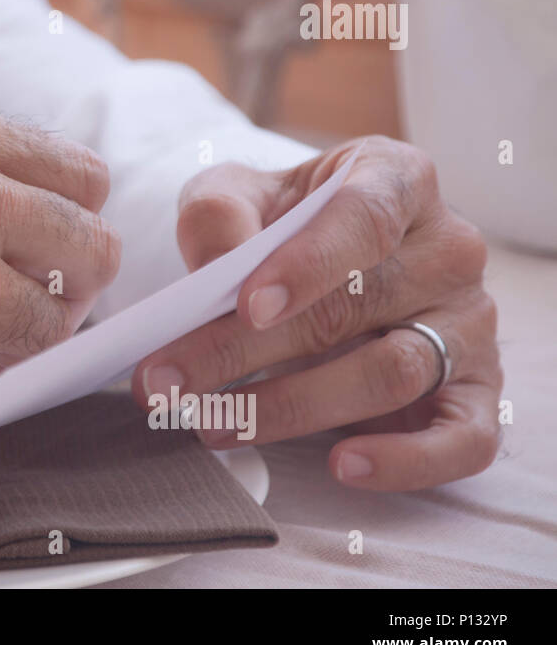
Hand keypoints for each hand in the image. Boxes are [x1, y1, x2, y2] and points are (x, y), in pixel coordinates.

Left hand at [131, 137, 500, 490]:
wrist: (318, 263)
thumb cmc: (277, 222)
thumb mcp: (235, 194)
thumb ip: (218, 212)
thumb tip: (218, 260)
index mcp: (396, 179)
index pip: (363, 217)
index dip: (307, 263)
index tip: (246, 307)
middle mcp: (448, 249)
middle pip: (353, 307)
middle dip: (244, 351)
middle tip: (168, 382)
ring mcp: (469, 322)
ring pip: (391, 373)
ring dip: (290, 408)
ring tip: (209, 422)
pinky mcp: (476, 391)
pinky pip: (462, 438)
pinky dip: (404, 460)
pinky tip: (339, 465)